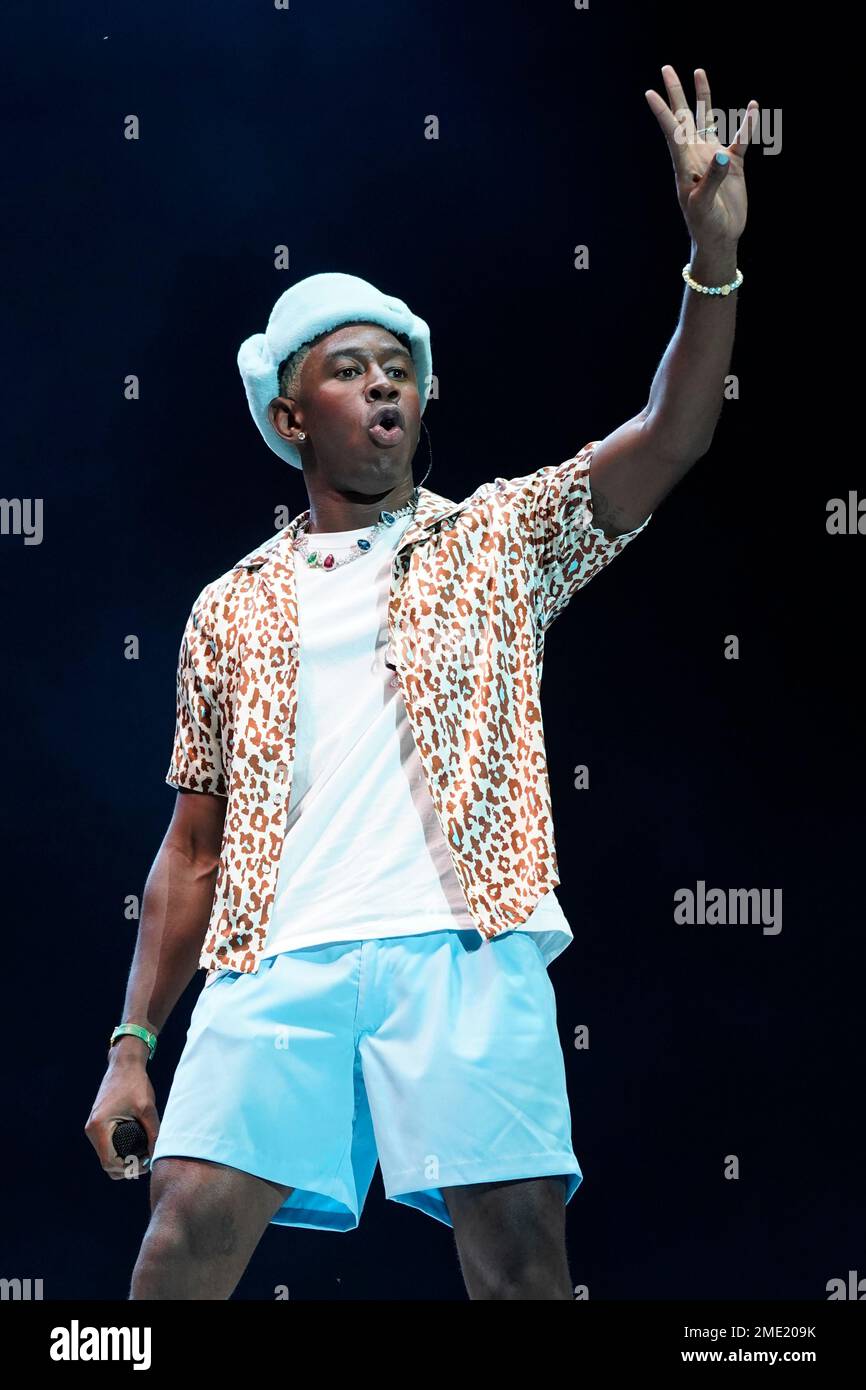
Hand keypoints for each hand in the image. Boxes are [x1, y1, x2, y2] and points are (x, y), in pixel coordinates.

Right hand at [84, 1057, 159, 1179]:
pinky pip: (106, 1144)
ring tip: (143, 1158)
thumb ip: (153, 1133)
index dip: (127, 1169)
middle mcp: (92, 1128)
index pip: (109, 1162)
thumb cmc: (135, 1083)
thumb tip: (158, 1156)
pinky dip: (118, 1151)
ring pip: (106, 1155)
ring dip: (122, 1161)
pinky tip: (135, 1149)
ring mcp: (94, 1125)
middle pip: (106, 1162)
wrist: (125, 1062)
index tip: (144, 1165)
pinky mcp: (99, 1122)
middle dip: (125, 1168)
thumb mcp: (147, 1109)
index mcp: (99, 1127)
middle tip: (146, 1164)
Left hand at [644, 65, 758, 246]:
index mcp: (684, 164)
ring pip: (708, 119)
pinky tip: (752, 107)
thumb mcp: (703, 206)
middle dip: (676, 93)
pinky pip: (741, 138)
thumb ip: (711, 180)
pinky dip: (747, 124)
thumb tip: (722, 156)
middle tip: (666, 68)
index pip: (671, 132)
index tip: (650, 93)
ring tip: (698, 72)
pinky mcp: (733, 164)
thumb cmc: (705, 225)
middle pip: (685, 116)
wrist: (720, 237)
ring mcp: (714, 157)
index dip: (661, 112)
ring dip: (703, 97)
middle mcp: (696, 155)